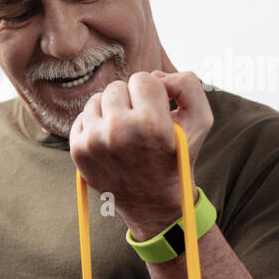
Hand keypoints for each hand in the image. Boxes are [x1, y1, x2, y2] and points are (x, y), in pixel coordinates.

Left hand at [69, 69, 213, 238]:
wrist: (153, 202)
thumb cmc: (177, 156)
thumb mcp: (201, 120)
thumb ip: (187, 84)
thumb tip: (153, 76)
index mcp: (150, 125)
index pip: (143, 78)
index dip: (153, 93)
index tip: (157, 112)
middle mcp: (118, 132)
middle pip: (117, 87)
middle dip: (131, 100)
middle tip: (140, 123)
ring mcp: (94, 142)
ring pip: (97, 99)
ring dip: (111, 110)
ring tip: (125, 131)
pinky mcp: (78, 150)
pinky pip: (82, 117)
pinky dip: (96, 124)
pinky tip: (110, 140)